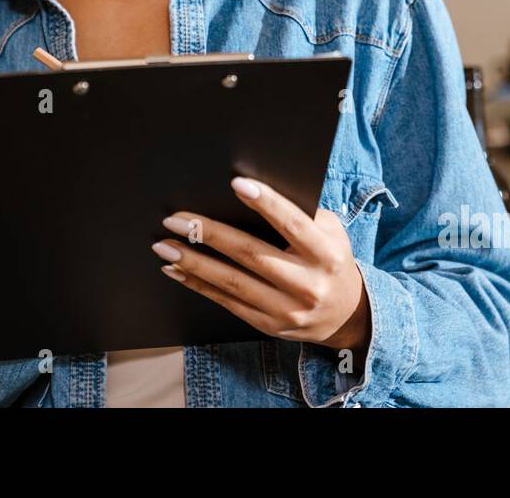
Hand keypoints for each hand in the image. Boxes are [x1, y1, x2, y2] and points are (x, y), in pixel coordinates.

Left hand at [152, 176, 371, 353]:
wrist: (345, 316)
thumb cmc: (330, 260)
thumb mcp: (331, 233)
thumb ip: (303, 214)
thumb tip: (253, 188)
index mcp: (325, 254)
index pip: (293, 225)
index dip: (266, 203)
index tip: (237, 184)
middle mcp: (307, 284)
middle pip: (252, 255)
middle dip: (210, 234)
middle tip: (177, 219)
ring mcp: (287, 310)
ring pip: (233, 282)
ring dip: (193, 262)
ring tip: (164, 245)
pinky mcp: (268, 325)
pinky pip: (227, 302)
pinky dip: (198, 284)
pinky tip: (176, 269)